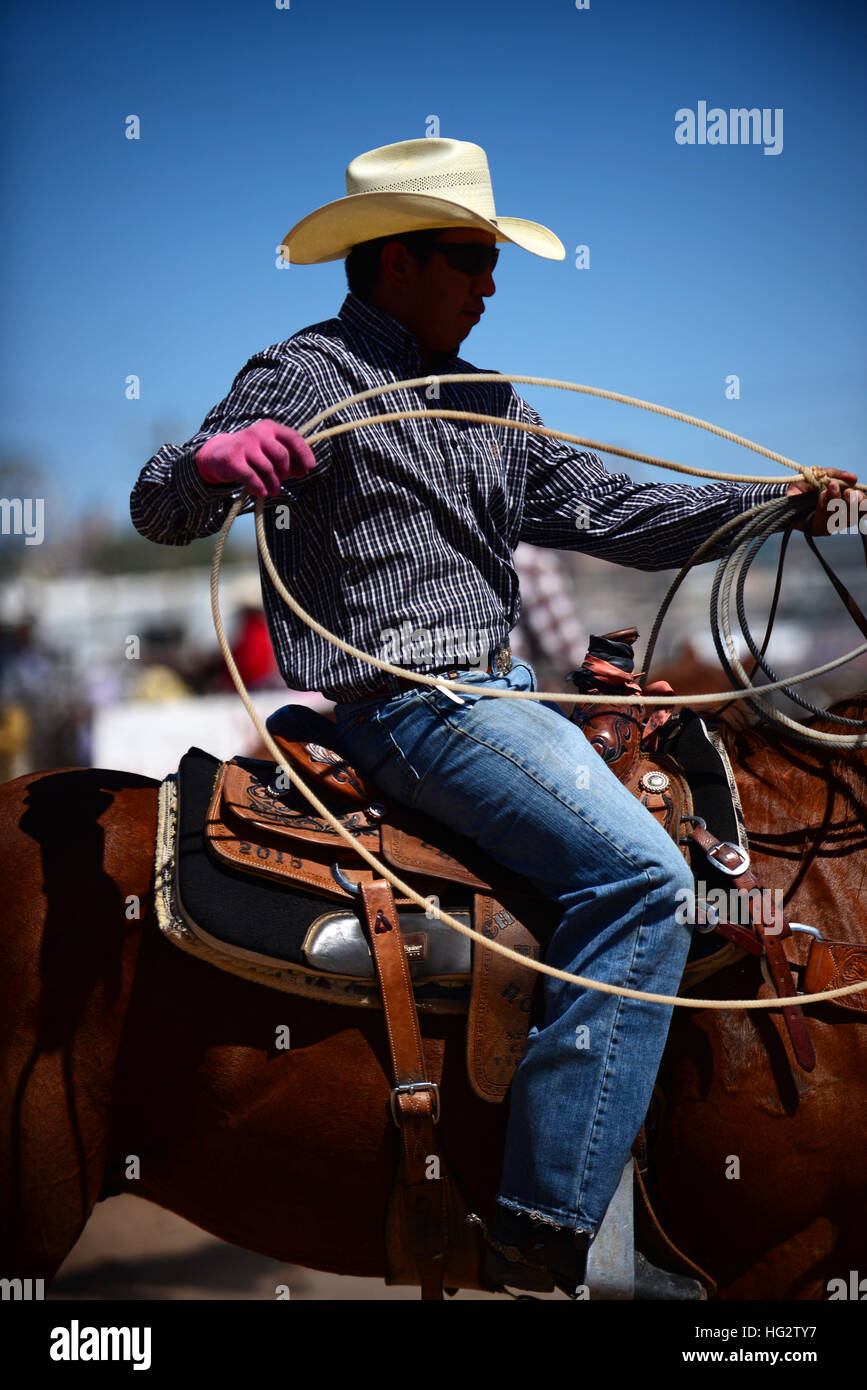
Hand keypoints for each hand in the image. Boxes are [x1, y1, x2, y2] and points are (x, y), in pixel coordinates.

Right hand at [195, 419, 316, 498]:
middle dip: (285, 472)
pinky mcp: (232, 460)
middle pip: (281, 455)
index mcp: (269, 428)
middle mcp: (257, 433)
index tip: (309, 468)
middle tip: (282, 481)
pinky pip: (252, 477)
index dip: (304, 454)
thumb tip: (304, 470)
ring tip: (273, 491)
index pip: (292, 437)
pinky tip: (261, 493)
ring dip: (274, 484)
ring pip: (268, 469)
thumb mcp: (268, 449)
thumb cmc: (250, 454)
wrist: (217, 454)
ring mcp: (244, 445)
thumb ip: (287, 456)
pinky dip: (259, 488)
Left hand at [785, 467, 865, 535]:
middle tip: (848, 491)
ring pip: (840, 519)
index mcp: (845, 505)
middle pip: (853, 516)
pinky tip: (822, 495)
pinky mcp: (816, 529)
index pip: (860, 508)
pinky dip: (824, 506)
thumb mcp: (822, 475)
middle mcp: (839, 518)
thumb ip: (837, 475)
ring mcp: (828, 525)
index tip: (858, 492)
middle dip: (851, 502)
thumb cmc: (806, 484)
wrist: (784, 493)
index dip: (862, 502)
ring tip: (831, 486)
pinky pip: (825, 521)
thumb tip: (854, 478)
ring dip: (837, 500)